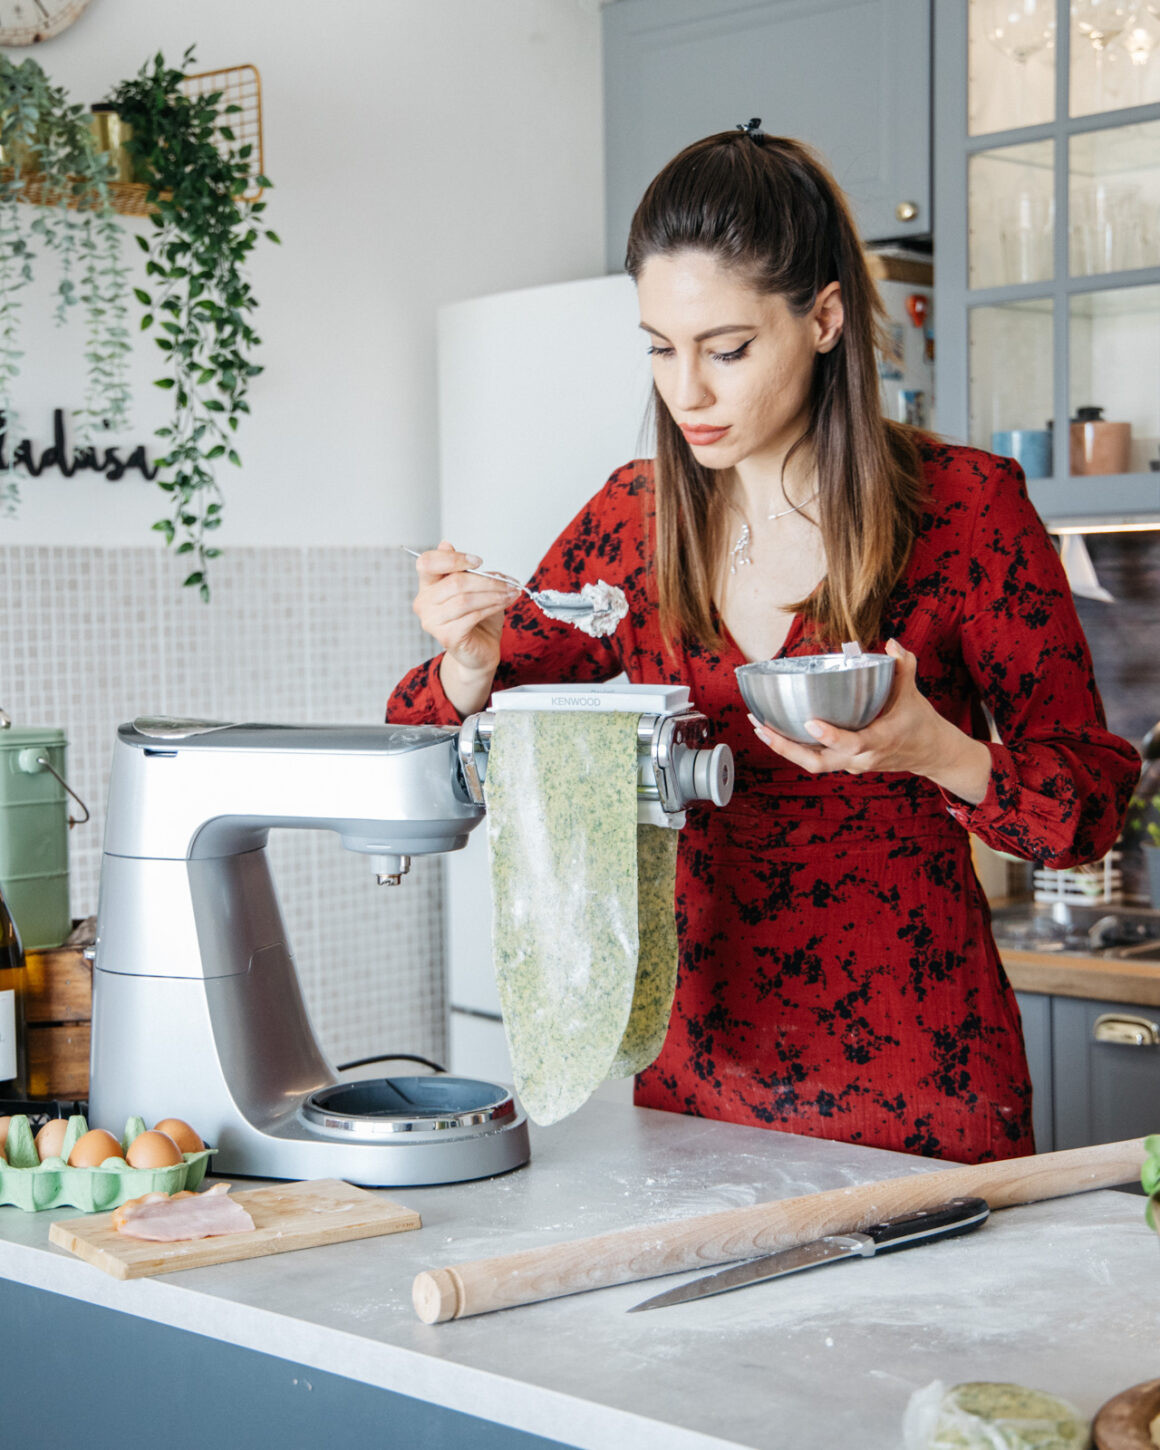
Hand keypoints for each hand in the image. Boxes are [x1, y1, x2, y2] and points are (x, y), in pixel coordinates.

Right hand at [411, 541, 518, 713]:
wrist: (480, 651)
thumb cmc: (477, 618)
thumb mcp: (472, 588)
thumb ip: (461, 569)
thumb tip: (447, 543)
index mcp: (427, 586)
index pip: (428, 563)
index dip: (453, 559)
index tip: (479, 561)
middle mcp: (424, 603)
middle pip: (455, 582)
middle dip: (487, 580)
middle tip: (508, 582)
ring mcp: (432, 621)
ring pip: (465, 599)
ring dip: (493, 594)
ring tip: (510, 593)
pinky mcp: (447, 637)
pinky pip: (472, 616)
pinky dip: (492, 607)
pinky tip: (505, 602)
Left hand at [748, 639, 992, 803]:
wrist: (928, 753)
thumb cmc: (919, 722)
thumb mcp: (914, 693)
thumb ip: (904, 667)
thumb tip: (891, 643)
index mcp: (880, 740)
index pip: (853, 743)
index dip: (831, 736)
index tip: (810, 723)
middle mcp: (861, 758)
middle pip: (818, 762)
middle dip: (787, 747)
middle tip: (762, 727)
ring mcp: (850, 764)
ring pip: (811, 764)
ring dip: (782, 747)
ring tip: (758, 727)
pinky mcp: (843, 764)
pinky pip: (814, 760)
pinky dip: (792, 747)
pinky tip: (772, 731)